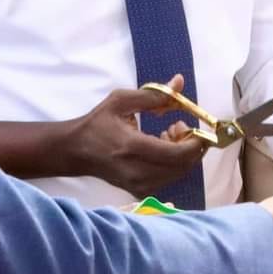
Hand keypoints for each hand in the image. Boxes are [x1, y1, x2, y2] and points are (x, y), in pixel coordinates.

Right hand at [69, 75, 207, 199]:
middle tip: (179, 126)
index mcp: (133, 147)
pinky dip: (173, 163)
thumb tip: (179, 82)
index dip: (195, 142)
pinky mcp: (140, 192)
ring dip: (182, 153)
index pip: (177, 154)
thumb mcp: (122, 101)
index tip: (195, 126)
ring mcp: (139, 185)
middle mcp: (138, 172)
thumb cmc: (99, 123)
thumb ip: (154, 94)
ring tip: (169, 133)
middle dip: (190, 145)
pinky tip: (162, 146)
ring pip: (178, 173)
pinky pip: (168, 178)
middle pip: (183, 165)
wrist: (77, 151)